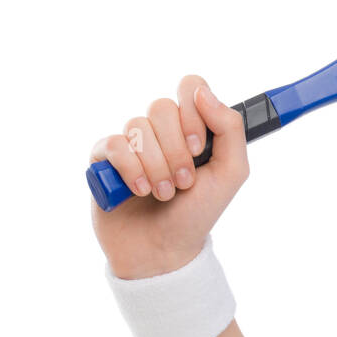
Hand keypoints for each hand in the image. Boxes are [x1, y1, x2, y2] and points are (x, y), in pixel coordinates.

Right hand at [89, 75, 248, 278]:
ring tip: (163, 194)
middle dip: (176, 150)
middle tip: (184, 182)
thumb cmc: (199, 211)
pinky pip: (113, 144)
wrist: (164, 250)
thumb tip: (203, 92)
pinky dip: (130, 169)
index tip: (199, 148)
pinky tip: (139, 191)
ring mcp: (132, 143)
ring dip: (156, 165)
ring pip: (137, 126)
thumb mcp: (231, 171)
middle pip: (162, 107)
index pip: (191, 86)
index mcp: (193, 126)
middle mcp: (162, 130)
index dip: (193, 113)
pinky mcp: (104, 160)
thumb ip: (229, 128)